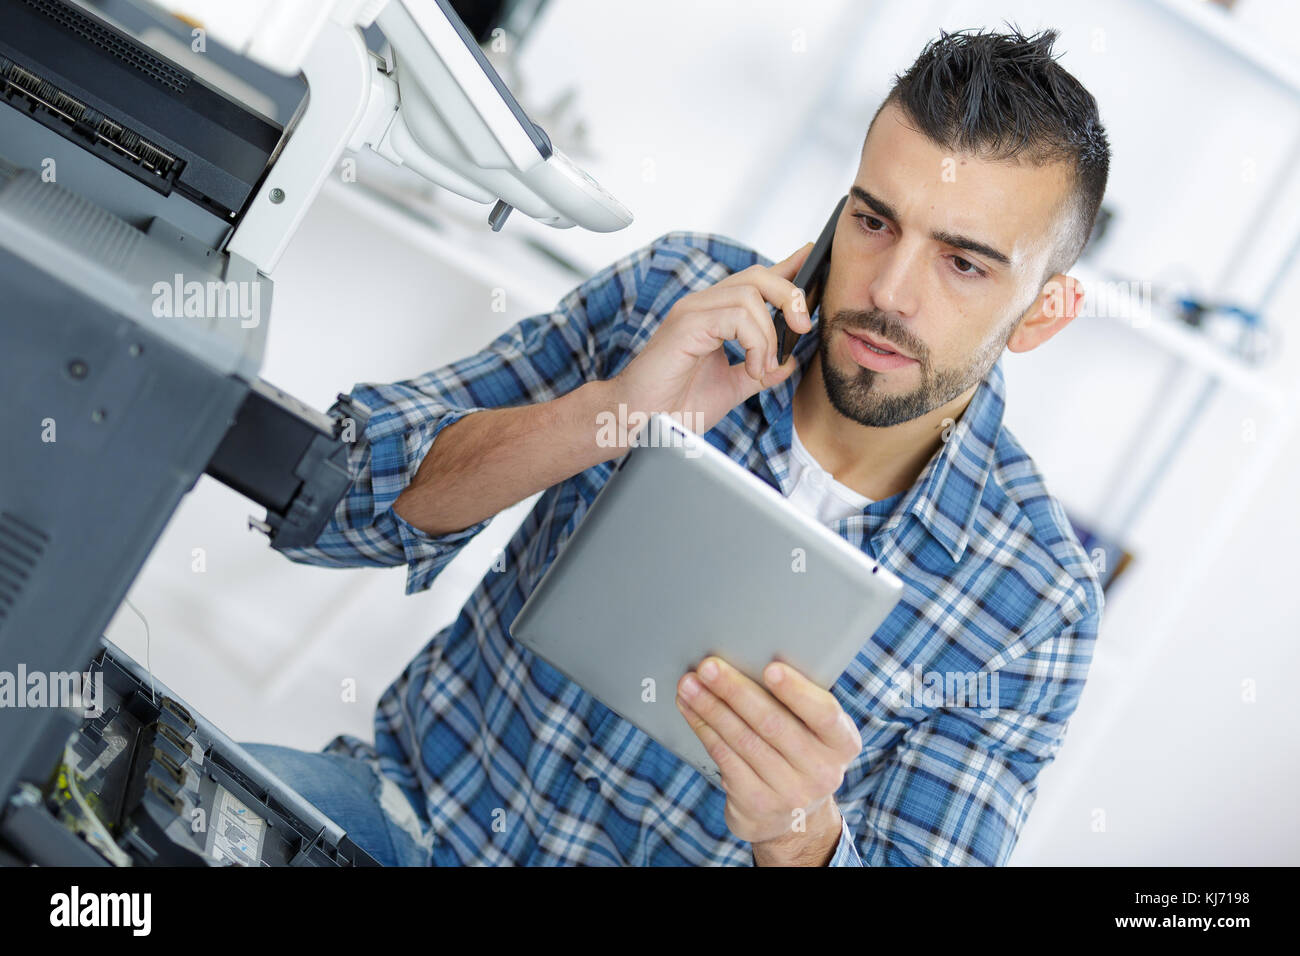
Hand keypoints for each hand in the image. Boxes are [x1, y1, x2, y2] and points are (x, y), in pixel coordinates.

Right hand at [609, 243, 814, 435]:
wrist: (641, 422)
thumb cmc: (675, 405)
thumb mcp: (731, 386)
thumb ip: (760, 370)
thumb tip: (790, 361)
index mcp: (714, 314)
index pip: (757, 279)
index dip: (789, 267)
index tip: (816, 261)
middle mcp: (703, 305)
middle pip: (759, 275)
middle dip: (791, 296)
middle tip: (802, 329)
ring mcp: (692, 311)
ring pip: (751, 294)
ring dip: (770, 335)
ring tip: (762, 367)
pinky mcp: (686, 325)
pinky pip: (736, 317)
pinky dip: (755, 343)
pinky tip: (751, 368)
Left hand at [676, 656, 861, 861]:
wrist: (792, 814)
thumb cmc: (799, 750)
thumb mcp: (814, 731)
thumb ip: (797, 701)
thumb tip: (747, 658)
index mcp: (842, 743)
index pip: (824, 714)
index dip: (797, 691)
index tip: (770, 668)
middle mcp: (823, 772)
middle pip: (772, 724)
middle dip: (735, 691)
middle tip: (709, 667)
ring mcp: (790, 793)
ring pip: (743, 740)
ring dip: (711, 708)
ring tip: (689, 685)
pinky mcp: (758, 804)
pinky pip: (725, 759)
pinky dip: (704, 729)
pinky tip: (691, 711)